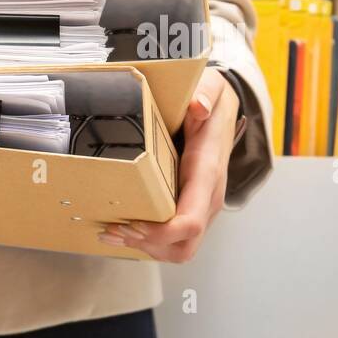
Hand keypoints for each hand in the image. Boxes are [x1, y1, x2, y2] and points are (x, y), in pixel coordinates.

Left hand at [101, 67, 239, 262]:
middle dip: (148, 246)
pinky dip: (148, 241)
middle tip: (116, 229)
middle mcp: (208, 198)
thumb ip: (206, 92)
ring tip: (112, 233)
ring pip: (179, 249)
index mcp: (207, 174)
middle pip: (184, 247)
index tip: (131, 223)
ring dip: (145, 247)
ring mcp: (202, 208)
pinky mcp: (192, 209)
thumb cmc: (214, 104)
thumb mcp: (212, 88)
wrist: (225, 113)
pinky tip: (122, 229)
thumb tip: (198, 106)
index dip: (159, 232)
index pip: (190, 221)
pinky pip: (174, 239)